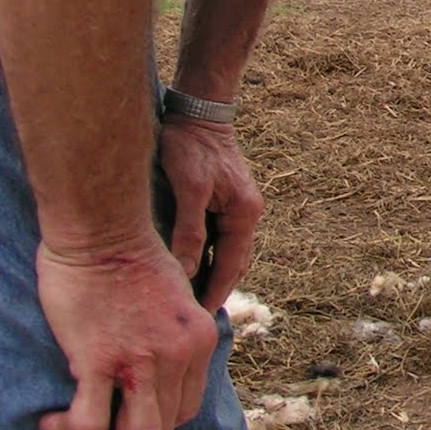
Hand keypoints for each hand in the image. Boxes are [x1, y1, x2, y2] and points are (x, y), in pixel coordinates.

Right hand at [35, 233, 217, 429]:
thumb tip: (164, 363)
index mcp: (200, 337)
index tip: (128, 414)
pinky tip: (53, 421)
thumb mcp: (178, 296)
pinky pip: (89, 423)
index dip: (156, 419)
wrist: (103, 230)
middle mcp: (180, 353)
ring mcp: (142, 360)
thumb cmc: (131, 257)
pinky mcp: (100, 360)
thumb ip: (177, 331)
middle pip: (165, 428)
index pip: (187, 406)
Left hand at [158, 116, 265, 310]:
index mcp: (244, 213)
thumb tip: (184, 271)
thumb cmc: (190, 145)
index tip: (197, 319)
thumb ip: (188, 230)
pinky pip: (217, 238)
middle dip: (216, 289)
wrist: (197, 110)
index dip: (214, 294)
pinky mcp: (223, 200)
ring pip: (226, 252)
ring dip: (210, 275)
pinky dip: (206, 257)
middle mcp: (246, 213)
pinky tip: (188, 266)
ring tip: (188, 299)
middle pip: (234, 263)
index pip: (231, 266)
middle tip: (191, 317)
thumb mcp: (187, 188)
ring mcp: (237, 207)